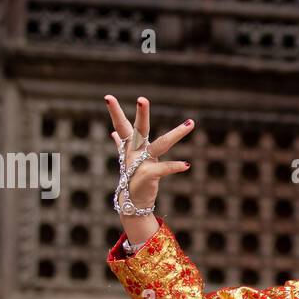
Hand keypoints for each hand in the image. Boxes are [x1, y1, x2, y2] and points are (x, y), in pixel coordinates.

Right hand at [104, 94, 193, 210]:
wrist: (131, 202)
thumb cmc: (131, 177)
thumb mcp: (126, 159)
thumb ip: (120, 144)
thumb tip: (113, 133)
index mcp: (130, 146)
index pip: (121, 125)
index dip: (114, 111)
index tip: (107, 96)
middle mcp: (136, 151)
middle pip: (139, 129)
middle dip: (141, 114)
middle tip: (142, 99)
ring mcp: (142, 162)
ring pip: (161, 144)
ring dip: (176, 134)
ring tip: (191, 124)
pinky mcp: (150, 175)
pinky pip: (164, 168)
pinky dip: (175, 166)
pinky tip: (186, 164)